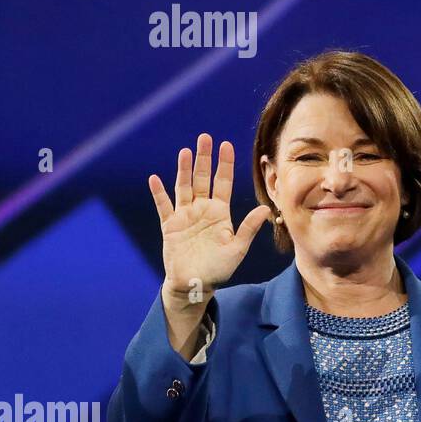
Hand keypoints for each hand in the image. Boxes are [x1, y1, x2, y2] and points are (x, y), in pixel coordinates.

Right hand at [149, 133, 272, 305]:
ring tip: (185, 151)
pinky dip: (159, 193)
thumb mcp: (237, 248)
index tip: (226, 145)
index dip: (224, 164)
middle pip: (203, 179)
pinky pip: (163, 206)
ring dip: (184, 169)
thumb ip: (248, 228)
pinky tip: (154, 179)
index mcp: (220, 213)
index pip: (223, 183)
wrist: (195, 284)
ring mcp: (185, 216)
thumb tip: (266, 209)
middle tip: (205, 137)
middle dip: (204, 158)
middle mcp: (203, 210)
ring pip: (184, 187)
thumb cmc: (219, 269)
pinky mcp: (170, 226)